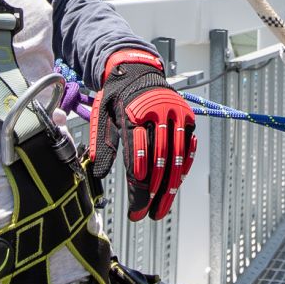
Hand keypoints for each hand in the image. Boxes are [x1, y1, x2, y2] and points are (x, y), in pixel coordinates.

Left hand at [86, 49, 197, 220]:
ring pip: (176, 157)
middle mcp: (159, 112)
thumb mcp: (102, 113)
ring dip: (170, 187)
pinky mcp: (187, 118)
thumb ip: (102, 142)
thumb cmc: (116, 95)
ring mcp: (177, 115)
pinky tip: (175, 187)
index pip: (138, 151)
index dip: (138, 180)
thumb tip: (97, 174)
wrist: (138, 69)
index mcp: (134, 110)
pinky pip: (187, 149)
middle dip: (153, 191)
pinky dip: (182, 170)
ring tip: (160, 209)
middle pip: (160, 158)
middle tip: (146, 214)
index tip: (136, 204)